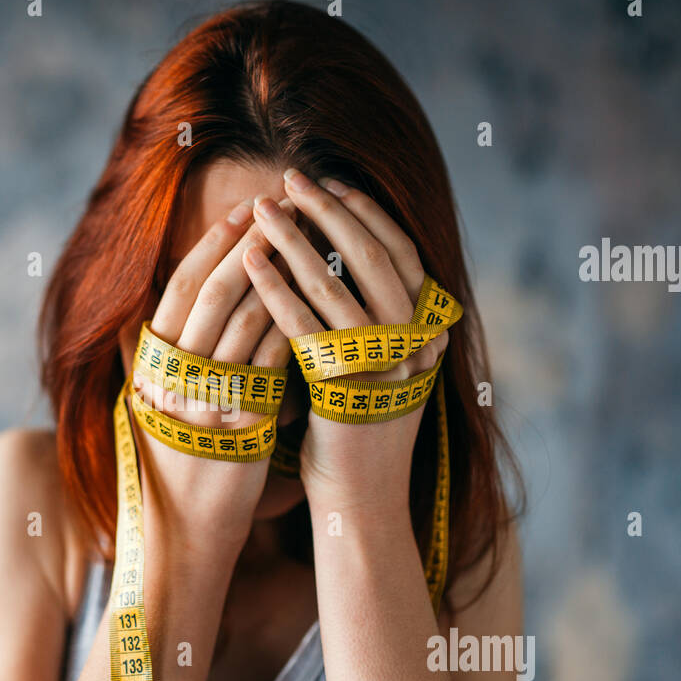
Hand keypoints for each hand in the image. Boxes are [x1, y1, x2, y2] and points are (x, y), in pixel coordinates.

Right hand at [119, 197, 298, 554]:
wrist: (188, 533)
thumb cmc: (172, 467)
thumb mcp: (147, 408)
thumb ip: (143, 360)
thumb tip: (140, 311)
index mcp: (150, 366)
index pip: (180, 291)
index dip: (211, 247)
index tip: (242, 212)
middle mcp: (175, 378)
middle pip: (215, 294)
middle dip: (250, 245)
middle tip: (282, 208)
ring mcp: (208, 400)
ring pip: (249, 320)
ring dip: (283, 276)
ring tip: (310, 243)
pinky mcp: (245, 423)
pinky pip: (276, 360)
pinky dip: (298, 323)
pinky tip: (322, 300)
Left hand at [242, 172, 447, 507]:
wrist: (363, 501)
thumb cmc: (360, 433)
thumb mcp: (385, 368)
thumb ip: (379, 319)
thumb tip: (349, 256)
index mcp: (430, 331)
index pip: (402, 254)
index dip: (366, 214)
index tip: (332, 183)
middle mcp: (417, 342)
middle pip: (372, 258)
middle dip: (329, 212)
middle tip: (292, 178)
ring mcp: (385, 365)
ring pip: (335, 285)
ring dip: (294, 240)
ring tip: (261, 209)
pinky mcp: (346, 387)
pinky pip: (304, 324)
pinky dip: (275, 287)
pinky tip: (250, 261)